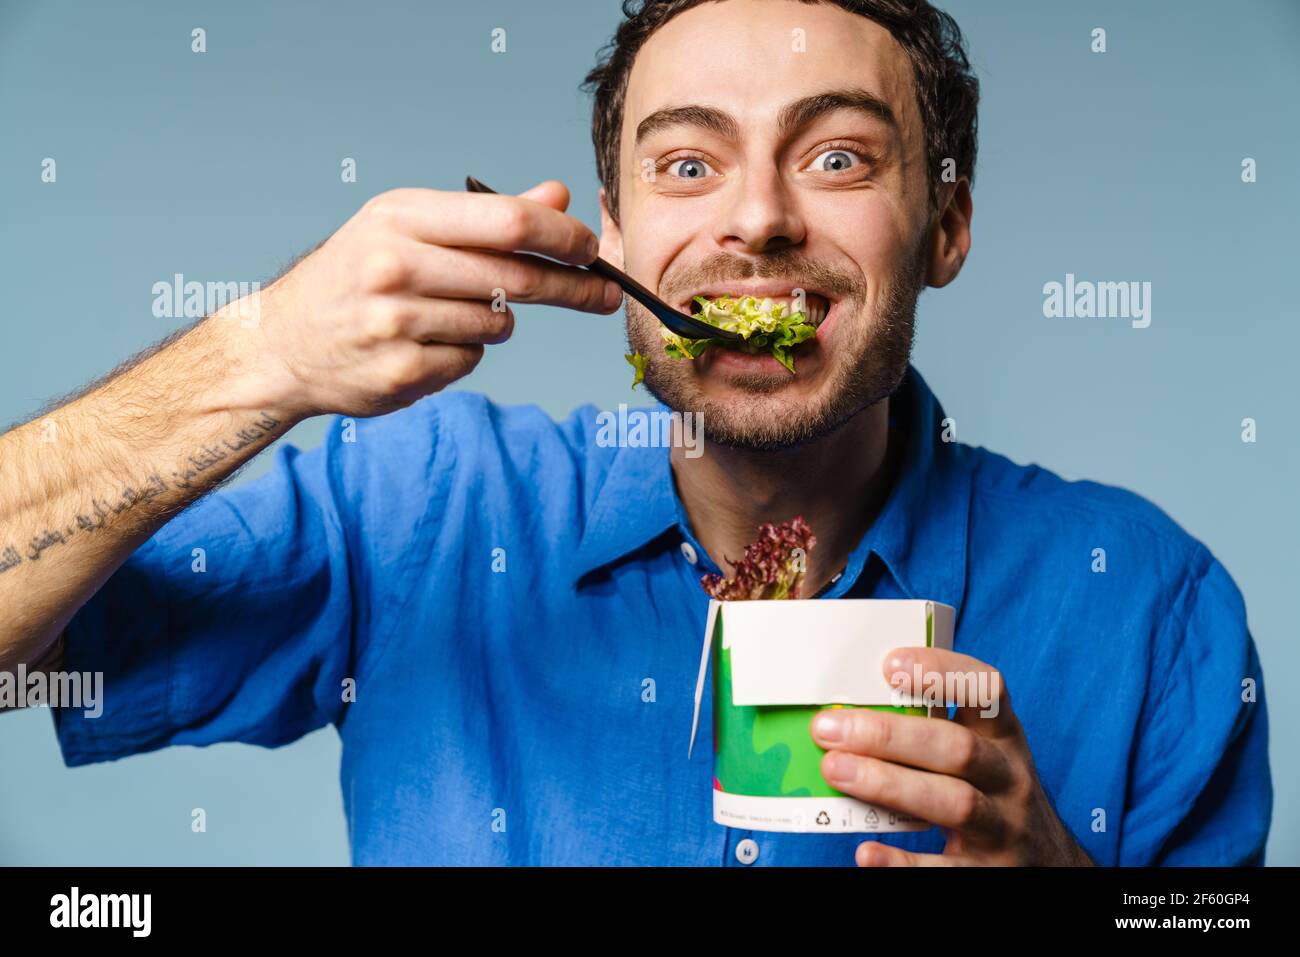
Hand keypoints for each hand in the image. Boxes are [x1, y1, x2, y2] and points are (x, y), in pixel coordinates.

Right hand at [224, 181, 621, 419]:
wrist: (281, 342)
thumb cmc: (354, 275)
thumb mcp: (408, 228)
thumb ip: (486, 217)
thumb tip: (557, 196)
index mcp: (402, 217)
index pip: (508, 221)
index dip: (563, 237)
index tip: (591, 247)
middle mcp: (396, 266)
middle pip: (517, 277)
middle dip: (573, 286)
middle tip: (605, 293)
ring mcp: (397, 324)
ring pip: (500, 323)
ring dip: (498, 320)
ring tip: (453, 312)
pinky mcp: (403, 373)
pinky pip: (472, 360)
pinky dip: (465, 352)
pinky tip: (425, 342)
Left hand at [809, 647, 1093, 865]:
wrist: (1048, 865)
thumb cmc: (991, 795)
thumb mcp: (980, 755)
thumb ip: (930, 732)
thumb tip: (847, 712)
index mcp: (1003, 737)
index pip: (987, 691)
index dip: (942, 673)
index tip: (890, 665)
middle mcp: (1009, 777)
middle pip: (957, 748)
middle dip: (890, 735)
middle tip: (830, 728)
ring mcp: (1003, 827)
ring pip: (954, 802)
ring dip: (889, 784)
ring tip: (835, 770)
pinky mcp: (988, 872)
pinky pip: (946, 868)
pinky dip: (904, 861)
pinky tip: (867, 852)